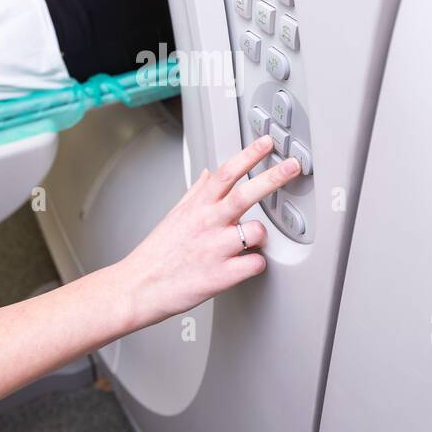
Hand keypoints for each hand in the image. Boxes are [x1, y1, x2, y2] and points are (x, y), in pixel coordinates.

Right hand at [116, 135, 300, 328]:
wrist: (139, 287)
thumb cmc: (157, 254)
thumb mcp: (175, 215)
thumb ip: (196, 192)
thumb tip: (209, 174)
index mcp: (198, 207)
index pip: (226, 172)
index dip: (249, 155)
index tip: (267, 144)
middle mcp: (208, 223)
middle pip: (245, 193)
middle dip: (273, 177)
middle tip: (293, 166)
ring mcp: (215, 249)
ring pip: (257, 231)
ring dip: (262, 235)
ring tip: (251, 241)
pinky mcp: (221, 276)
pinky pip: (255, 264)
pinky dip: (257, 263)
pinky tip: (246, 264)